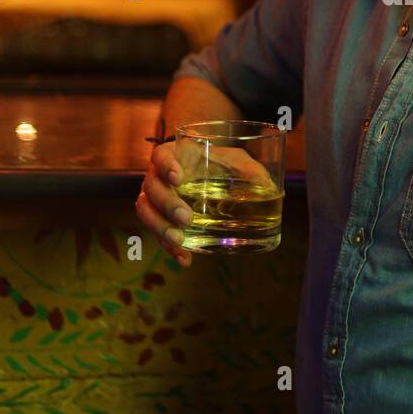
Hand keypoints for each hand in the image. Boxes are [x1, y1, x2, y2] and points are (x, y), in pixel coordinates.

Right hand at [135, 140, 274, 266]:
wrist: (217, 177)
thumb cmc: (224, 164)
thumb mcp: (239, 162)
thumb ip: (250, 171)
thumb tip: (266, 185)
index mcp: (177, 155)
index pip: (161, 155)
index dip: (165, 165)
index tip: (178, 178)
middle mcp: (160, 176)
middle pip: (151, 187)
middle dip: (167, 204)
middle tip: (187, 217)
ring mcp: (158, 198)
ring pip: (146, 211)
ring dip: (160, 227)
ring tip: (179, 240)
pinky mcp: (162, 219)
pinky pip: (157, 233)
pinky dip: (169, 248)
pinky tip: (184, 258)